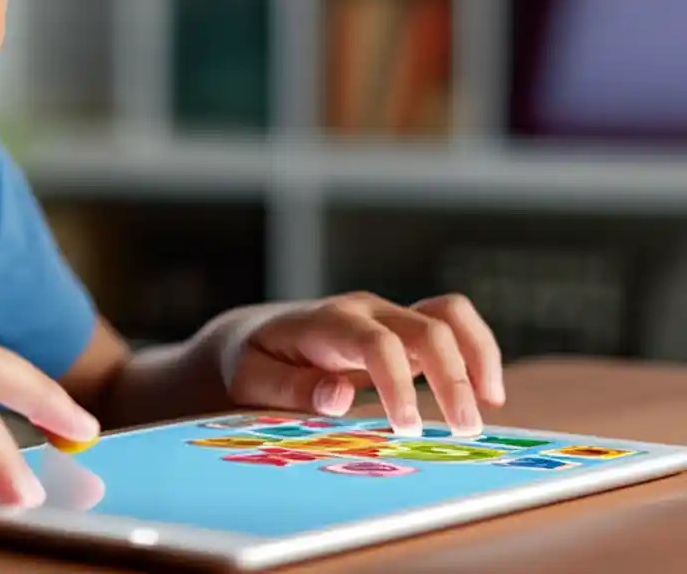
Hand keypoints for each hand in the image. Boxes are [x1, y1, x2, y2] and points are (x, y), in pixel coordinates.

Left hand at [216, 293, 504, 436]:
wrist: (253, 336)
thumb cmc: (251, 361)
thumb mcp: (252, 378)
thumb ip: (292, 387)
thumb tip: (339, 395)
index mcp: (326, 323)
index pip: (376, 344)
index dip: (398, 384)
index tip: (409, 428)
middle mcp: (364, 311)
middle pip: (425, 328)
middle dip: (452, 378)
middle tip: (465, 431)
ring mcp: (387, 315)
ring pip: (449, 315)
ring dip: (477, 356)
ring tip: (491, 405)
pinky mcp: (403, 328)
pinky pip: (452, 325)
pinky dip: (476, 352)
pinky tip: (487, 392)